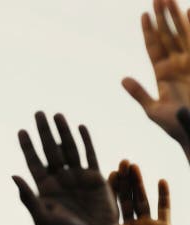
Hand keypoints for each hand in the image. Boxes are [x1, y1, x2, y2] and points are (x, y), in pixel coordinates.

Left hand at [13, 112, 118, 224]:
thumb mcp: (43, 218)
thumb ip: (28, 197)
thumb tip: (13, 175)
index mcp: (44, 188)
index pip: (34, 162)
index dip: (28, 146)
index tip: (22, 130)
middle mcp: (60, 179)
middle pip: (50, 150)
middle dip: (44, 132)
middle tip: (38, 113)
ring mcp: (77, 177)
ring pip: (69, 148)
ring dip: (63, 132)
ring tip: (56, 115)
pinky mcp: (95, 178)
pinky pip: (89, 155)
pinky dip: (85, 141)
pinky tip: (79, 127)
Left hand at [123, 0, 189, 148]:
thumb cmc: (176, 127)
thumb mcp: (153, 110)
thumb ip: (139, 93)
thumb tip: (123, 79)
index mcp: (163, 74)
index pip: (155, 48)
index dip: (149, 32)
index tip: (144, 15)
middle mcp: (177, 65)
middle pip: (168, 36)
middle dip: (163, 17)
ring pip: (182, 35)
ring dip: (176, 17)